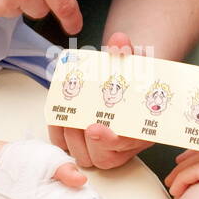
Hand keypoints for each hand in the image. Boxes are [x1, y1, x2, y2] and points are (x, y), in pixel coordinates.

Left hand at [47, 31, 150, 168]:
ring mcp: (102, 149)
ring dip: (71, 139)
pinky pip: (67, 149)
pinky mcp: (83, 146)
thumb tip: (119, 41)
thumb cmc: (128, 78)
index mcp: (141, 131)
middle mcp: (123, 146)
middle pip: (102, 157)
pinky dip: (58, 135)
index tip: (94, 128)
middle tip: (74, 119)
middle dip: (85, 140)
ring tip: (66, 117)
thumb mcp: (131, 64)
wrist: (120, 83)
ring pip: (84, 157)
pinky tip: (57, 116)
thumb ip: (125, 54)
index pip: (126, 145)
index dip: (109, 140)